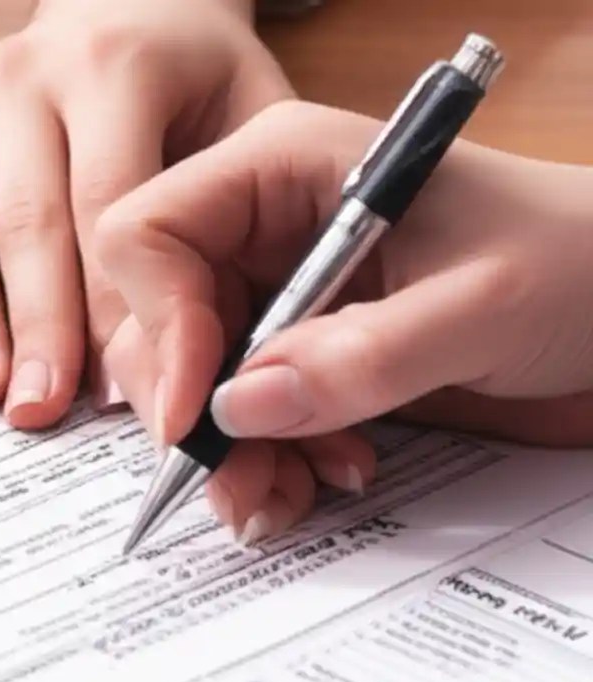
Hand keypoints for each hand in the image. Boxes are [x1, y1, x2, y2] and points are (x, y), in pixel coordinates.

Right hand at [0, 0, 293, 429]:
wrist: (121, 8)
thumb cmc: (192, 79)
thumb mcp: (249, 112)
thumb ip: (235, 210)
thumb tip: (206, 344)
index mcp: (113, 68)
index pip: (106, 200)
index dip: (108, 301)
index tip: (121, 384)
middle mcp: (24, 80)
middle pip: (24, 219)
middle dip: (34, 324)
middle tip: (39, 409)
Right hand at [95, 100, 592, 543]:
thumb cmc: (582, 261)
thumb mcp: (482, 307)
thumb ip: (362, 357)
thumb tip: (238, 408)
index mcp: (284, 167)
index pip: (152, 232)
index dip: (159, 322)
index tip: (198, 411)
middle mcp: (263, 221)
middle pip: (160, 318)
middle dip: (192, 410)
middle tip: (239, 483)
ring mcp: (278, 283)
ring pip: (193, 375)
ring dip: (229, 451)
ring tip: (286, 495)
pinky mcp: (299, 340)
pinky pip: (242, 406)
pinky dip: (264, 456)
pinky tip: (319, 473)